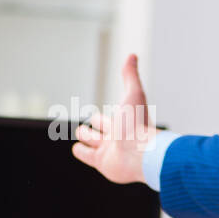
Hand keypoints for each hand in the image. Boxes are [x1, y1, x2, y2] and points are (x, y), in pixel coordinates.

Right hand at [71, 53, 157, 184]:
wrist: (140, 152)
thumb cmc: (137, 124)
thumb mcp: (133, 94)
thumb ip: (130, 75)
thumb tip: (132, 55)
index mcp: (122, 121)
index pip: (107, 116)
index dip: (102, 115)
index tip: (99, 115)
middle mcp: (115, 136)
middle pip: (100, 127)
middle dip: (95, 123)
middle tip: (93, 121)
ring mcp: (108, 150)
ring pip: (91, 140)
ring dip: (85, 136)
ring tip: (82, 133)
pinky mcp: (101, 162)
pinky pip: (85, 154)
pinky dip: (80, 150)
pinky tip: (78, 147)